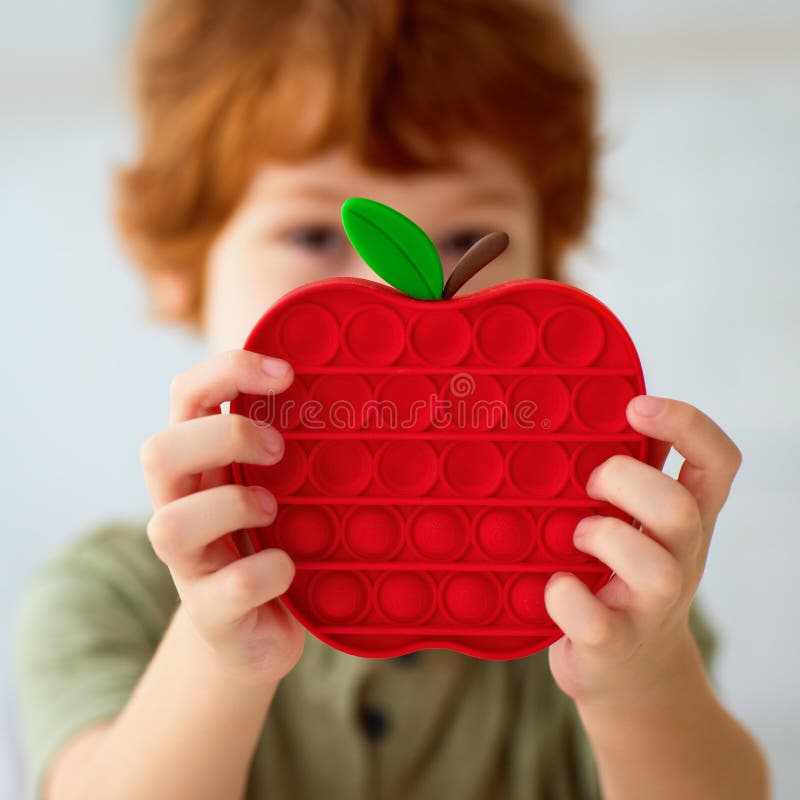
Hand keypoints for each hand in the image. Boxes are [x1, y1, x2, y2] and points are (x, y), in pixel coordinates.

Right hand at [140, 349, 305, 687]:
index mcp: (199, 465)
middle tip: (280, 449)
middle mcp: (180, 507)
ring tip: (274, 510)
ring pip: (171, 526)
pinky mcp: (209, 613)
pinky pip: (231, 586)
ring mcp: (188, 564)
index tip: (286, 373)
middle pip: (159, 451)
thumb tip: (358, 390)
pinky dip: (270, 571)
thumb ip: (289, 446)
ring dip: (235, 507)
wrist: (254, 635)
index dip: (227, 372)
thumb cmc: (271, 542)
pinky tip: (291, 566)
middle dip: (225, 437)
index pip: (187, 397)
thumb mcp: (278, 484)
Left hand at [544, 395, 741, 707]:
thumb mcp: (640, 525)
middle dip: (625, 481)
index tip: (637, 406)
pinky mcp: (614, 644)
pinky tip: (554, 585)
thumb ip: (628, 477)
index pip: (717, 463)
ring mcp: (650, 607)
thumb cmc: (621, 579)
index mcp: (688, 520)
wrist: (629, 674)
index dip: (688, 425)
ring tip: (575, 537)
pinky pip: (594, 620)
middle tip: (590, 484)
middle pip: (679, 508)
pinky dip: (565, 596)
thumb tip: (585, 412)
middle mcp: (680, 559)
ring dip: (602, 538)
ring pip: (654, 568)